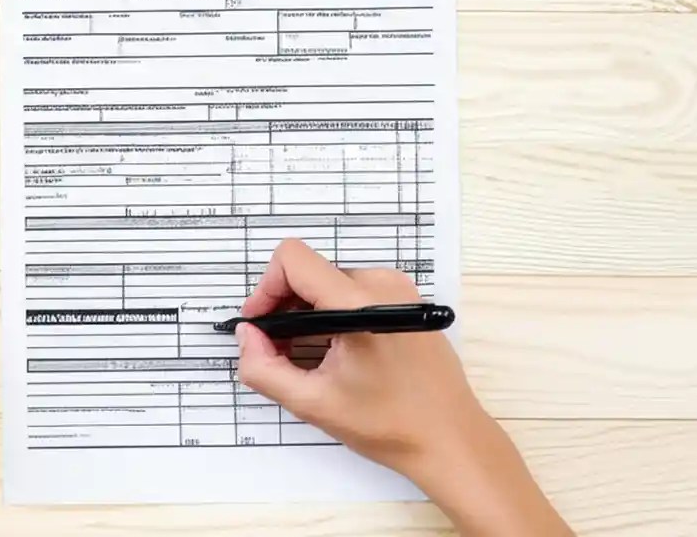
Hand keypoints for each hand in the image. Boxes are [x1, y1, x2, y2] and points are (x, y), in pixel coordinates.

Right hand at [236, 240, 570, 535]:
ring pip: (330, 283)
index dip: (266, 289)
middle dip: (284, 308)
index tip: (259, 324)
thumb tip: (247, 337)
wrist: (449, 438)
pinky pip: (354, 292)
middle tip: (277, 350)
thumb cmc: (392, 425)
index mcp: (359, 305)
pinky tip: (335, 353)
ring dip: (308, 314)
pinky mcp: (406, 301)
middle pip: (310, 272)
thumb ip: (265, 369)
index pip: (293, 260)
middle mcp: (382, 286)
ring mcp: (399, 290)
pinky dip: (333, 315)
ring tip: (309, 357)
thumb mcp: (314, 403)